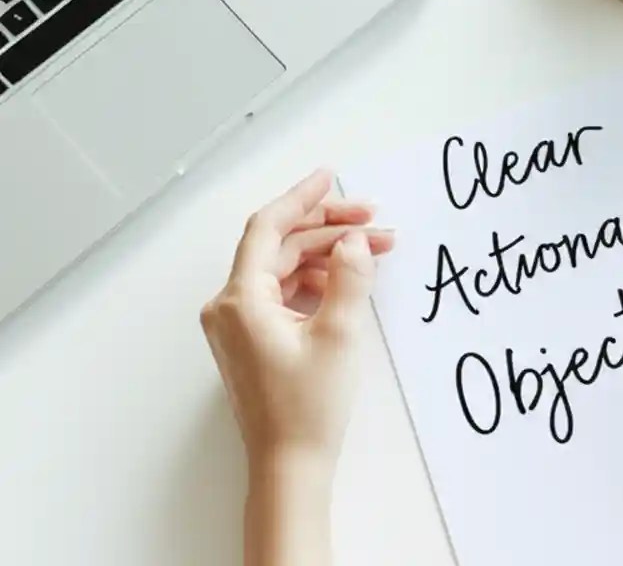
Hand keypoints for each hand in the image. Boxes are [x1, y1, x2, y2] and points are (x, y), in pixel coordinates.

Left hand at [200, 169, 394, 473]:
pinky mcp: (253, 340)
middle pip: (279, 246)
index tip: (331, 176)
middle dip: (328, 229)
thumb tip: (354, 241)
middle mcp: (230, 306)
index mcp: (240, 299)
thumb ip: (349, 278)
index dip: (302, 197)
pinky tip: (348, 279)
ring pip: (284, 269)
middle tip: (374, 220)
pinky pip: (283, 293)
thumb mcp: (339, 335)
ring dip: (327, 255)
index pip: (268, 228)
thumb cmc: (308, 408)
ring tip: (374, 250)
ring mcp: (239, 325)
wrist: (290, 464)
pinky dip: (315, 280)